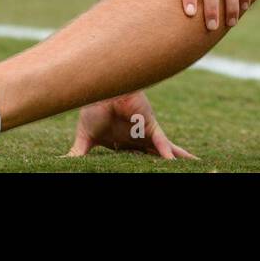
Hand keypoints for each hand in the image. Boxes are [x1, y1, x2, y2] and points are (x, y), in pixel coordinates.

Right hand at [66, 92, 195, 159]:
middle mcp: (137, 138)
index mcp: (123, 142)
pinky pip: (160, 143)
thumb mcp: (85, 137)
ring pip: (164, 151)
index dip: (140, 167)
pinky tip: (174, 164)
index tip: (146, 173)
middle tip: (185, 171)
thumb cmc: (92, 105)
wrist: (100, 87)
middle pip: (154, 156)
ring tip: (197, 166)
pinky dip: (167, 153)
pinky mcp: (149, 125)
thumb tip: (62, 165)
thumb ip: (79, 154)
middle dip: (165, 165)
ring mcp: (144, 132)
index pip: (134, 159)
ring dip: (177, 159)